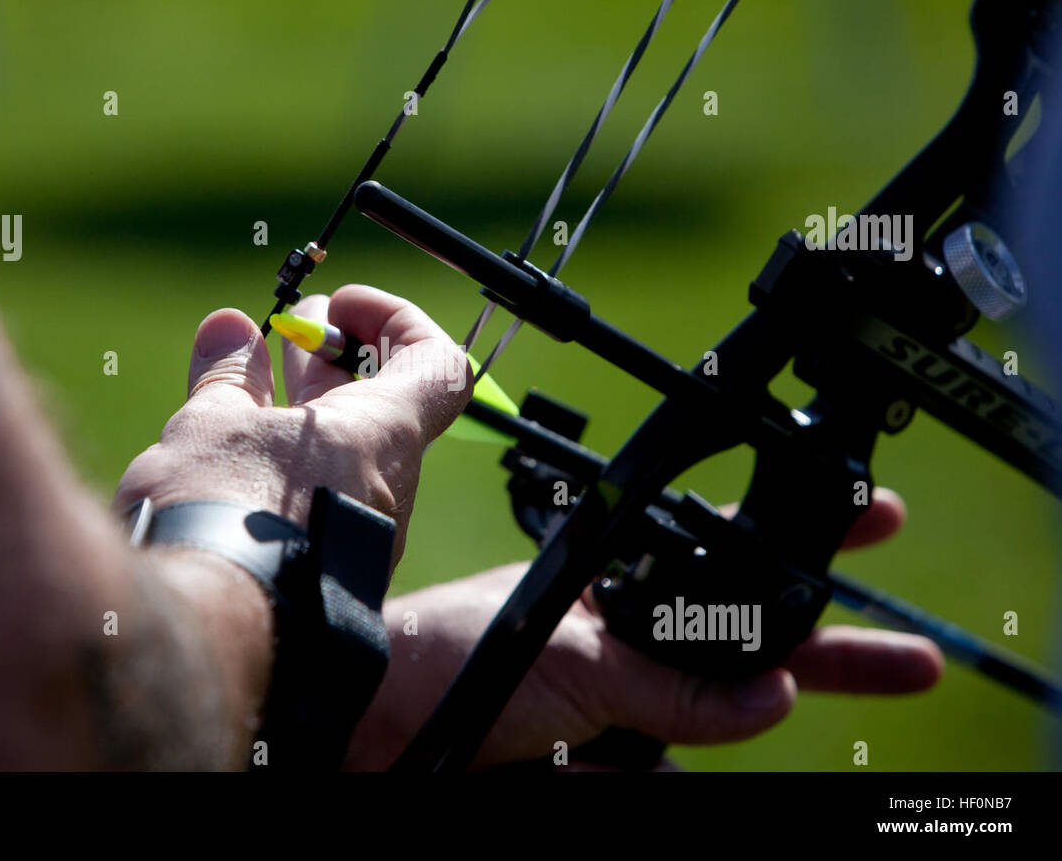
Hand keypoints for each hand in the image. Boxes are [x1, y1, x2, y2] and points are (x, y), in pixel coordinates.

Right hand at [115, 285, 470, 567]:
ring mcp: (359, 535)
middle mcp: (388, 490)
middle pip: (382, 402)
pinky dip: (287, 457)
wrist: (205, 634)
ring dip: (303, 404)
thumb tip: (229, 330)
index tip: (340, 306)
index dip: (394, 320)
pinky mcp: (325, 567)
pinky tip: (235, 441)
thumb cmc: (220, 518)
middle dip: (333, 355)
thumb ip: (228, 375)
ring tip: (249, 371)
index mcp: (383, 438)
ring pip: (345, 451)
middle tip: (287, 326)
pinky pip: (322, 495)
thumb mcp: (212, 425)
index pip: (436, 364)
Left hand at [345, 487, 943, 768]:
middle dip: (820, 640)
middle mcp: (616, 632)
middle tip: (905, 654)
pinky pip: (657, 751)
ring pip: (705, 701)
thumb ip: (670, 684)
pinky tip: (680, 746)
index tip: (872, 521)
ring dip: (750, 706)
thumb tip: (770, 695)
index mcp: (612, 584)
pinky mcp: (588, 741)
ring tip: (828, 692)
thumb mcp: (570, 663)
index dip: (798, 541)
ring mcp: (606, 689)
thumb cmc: (440, 656)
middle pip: (738, 637)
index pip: (724, 558)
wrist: (370, 724)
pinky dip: (670, 753)